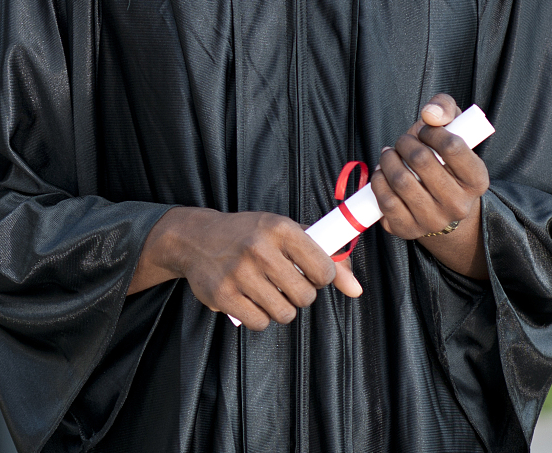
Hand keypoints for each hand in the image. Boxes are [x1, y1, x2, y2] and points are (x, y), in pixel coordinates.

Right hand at [134, 206, 360, 328]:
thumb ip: (325, 258)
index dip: (321, 277)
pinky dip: (258, 317)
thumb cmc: (248, 235)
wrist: (195, 238)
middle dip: (299, 295)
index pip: (324, 269)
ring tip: (265, 291)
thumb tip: (356, 290)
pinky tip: (248, 300)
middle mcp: (259, 248)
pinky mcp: (223, 294)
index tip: (308, 273)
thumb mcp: (286, 234)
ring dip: (279, 308)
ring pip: (284, 313)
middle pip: (305, 296)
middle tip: (283, 283)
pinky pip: (260, 323)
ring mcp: (239, 272)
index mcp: (279, 228)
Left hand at [371, 94, 489, 279]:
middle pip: (421, 159)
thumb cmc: (446, 162)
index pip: (452, 146)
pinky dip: (377, 180)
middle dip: (405, 142)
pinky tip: (382, 173)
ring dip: (387, 158)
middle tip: (404, 141)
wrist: (441, 207)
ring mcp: (433, 220)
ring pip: (400, 180)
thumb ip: (445, 109)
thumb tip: (430, 115)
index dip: (431, 131)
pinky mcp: (408, 229)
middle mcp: (459, 205)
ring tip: (390, 154)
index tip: (424, 130)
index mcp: (477, 180)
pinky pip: (385, 201)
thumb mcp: (454, 130)